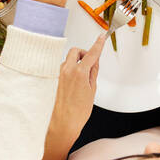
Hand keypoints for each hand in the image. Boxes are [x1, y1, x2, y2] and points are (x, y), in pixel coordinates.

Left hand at [45, 37, 105, 152]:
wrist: (64, 122)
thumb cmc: (78, 111)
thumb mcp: (92, 90)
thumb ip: (93, 72)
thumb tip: (94, 61)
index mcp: (79, 72)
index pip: (91, 54)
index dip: (98, 44)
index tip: (102, 37)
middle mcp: (68, 70)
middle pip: (76, 51)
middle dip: (85, 52)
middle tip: (92, 61)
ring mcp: (61, 74)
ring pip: (70, 58)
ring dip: (78, 61)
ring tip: (86, 76)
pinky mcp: (57, 78)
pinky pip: (66, 66)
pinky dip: (73, 67)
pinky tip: (78, 79)